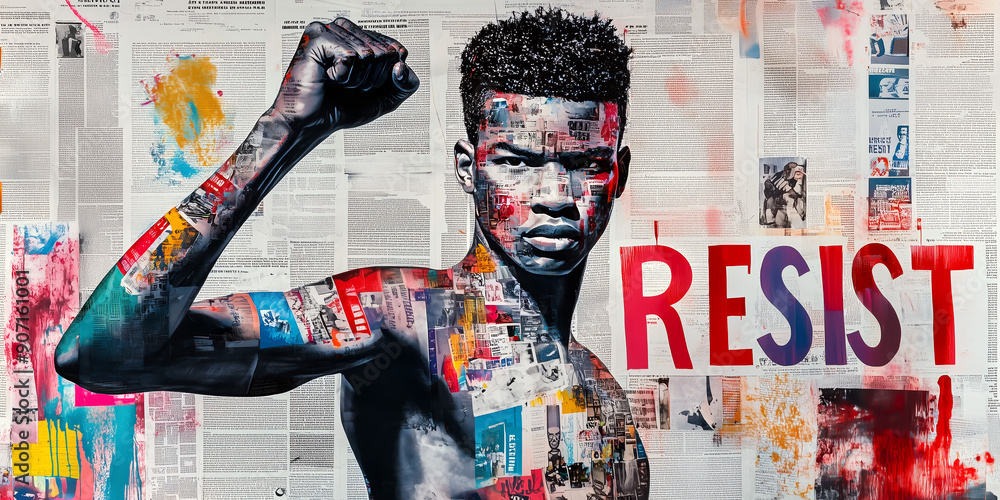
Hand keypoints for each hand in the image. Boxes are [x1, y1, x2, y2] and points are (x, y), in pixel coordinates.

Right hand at [272, 18, 419, 137]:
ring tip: (336, 81)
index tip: (363, 84)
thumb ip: (407, 83)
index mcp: (362, 37)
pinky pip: (350, 56)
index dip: (386, 76)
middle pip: (386, 52)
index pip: (397, 50)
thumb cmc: (342, 107)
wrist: (313, 123)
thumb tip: (400, 67)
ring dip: (356, 79)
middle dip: (371, 79)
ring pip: (369, 54)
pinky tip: (328, 76)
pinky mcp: (318, 37)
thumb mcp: (386, 97)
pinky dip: (343, 76)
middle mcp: (347, 30)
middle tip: (347, 85)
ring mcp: (331, 30)